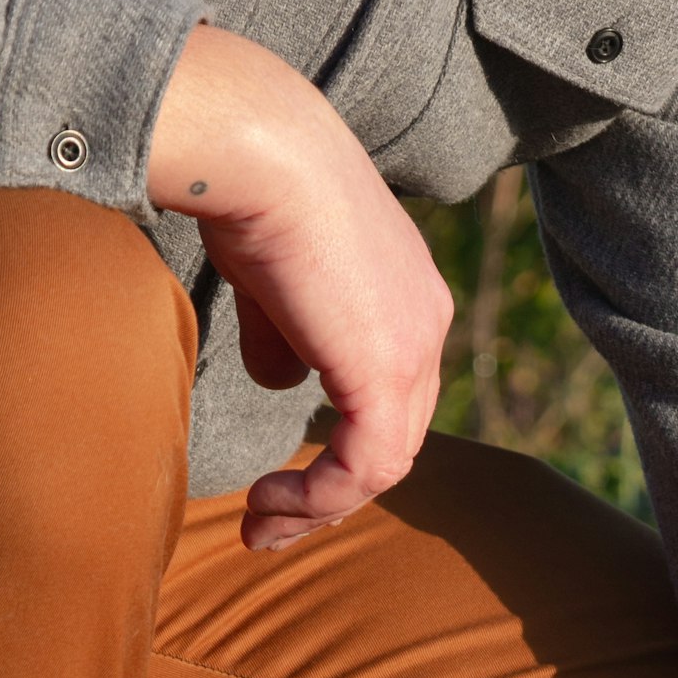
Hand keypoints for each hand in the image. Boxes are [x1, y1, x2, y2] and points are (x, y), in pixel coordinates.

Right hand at [148, 24, 452, 548]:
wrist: (256, 149)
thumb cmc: (249, 190)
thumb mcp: (272, 277)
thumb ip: (283, 335)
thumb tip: (279, 379)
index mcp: (409, 296)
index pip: (388, 397)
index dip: (339, 450)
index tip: (281, 486)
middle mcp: (427, 321)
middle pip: (391, 437)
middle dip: (331, 493)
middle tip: (270, 526)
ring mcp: (416, 347)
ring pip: (381, 462)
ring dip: (318, 508)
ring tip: (262, 528)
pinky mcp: (387, 374)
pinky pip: (364, 468)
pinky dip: (318, 499)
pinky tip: (269, 504)